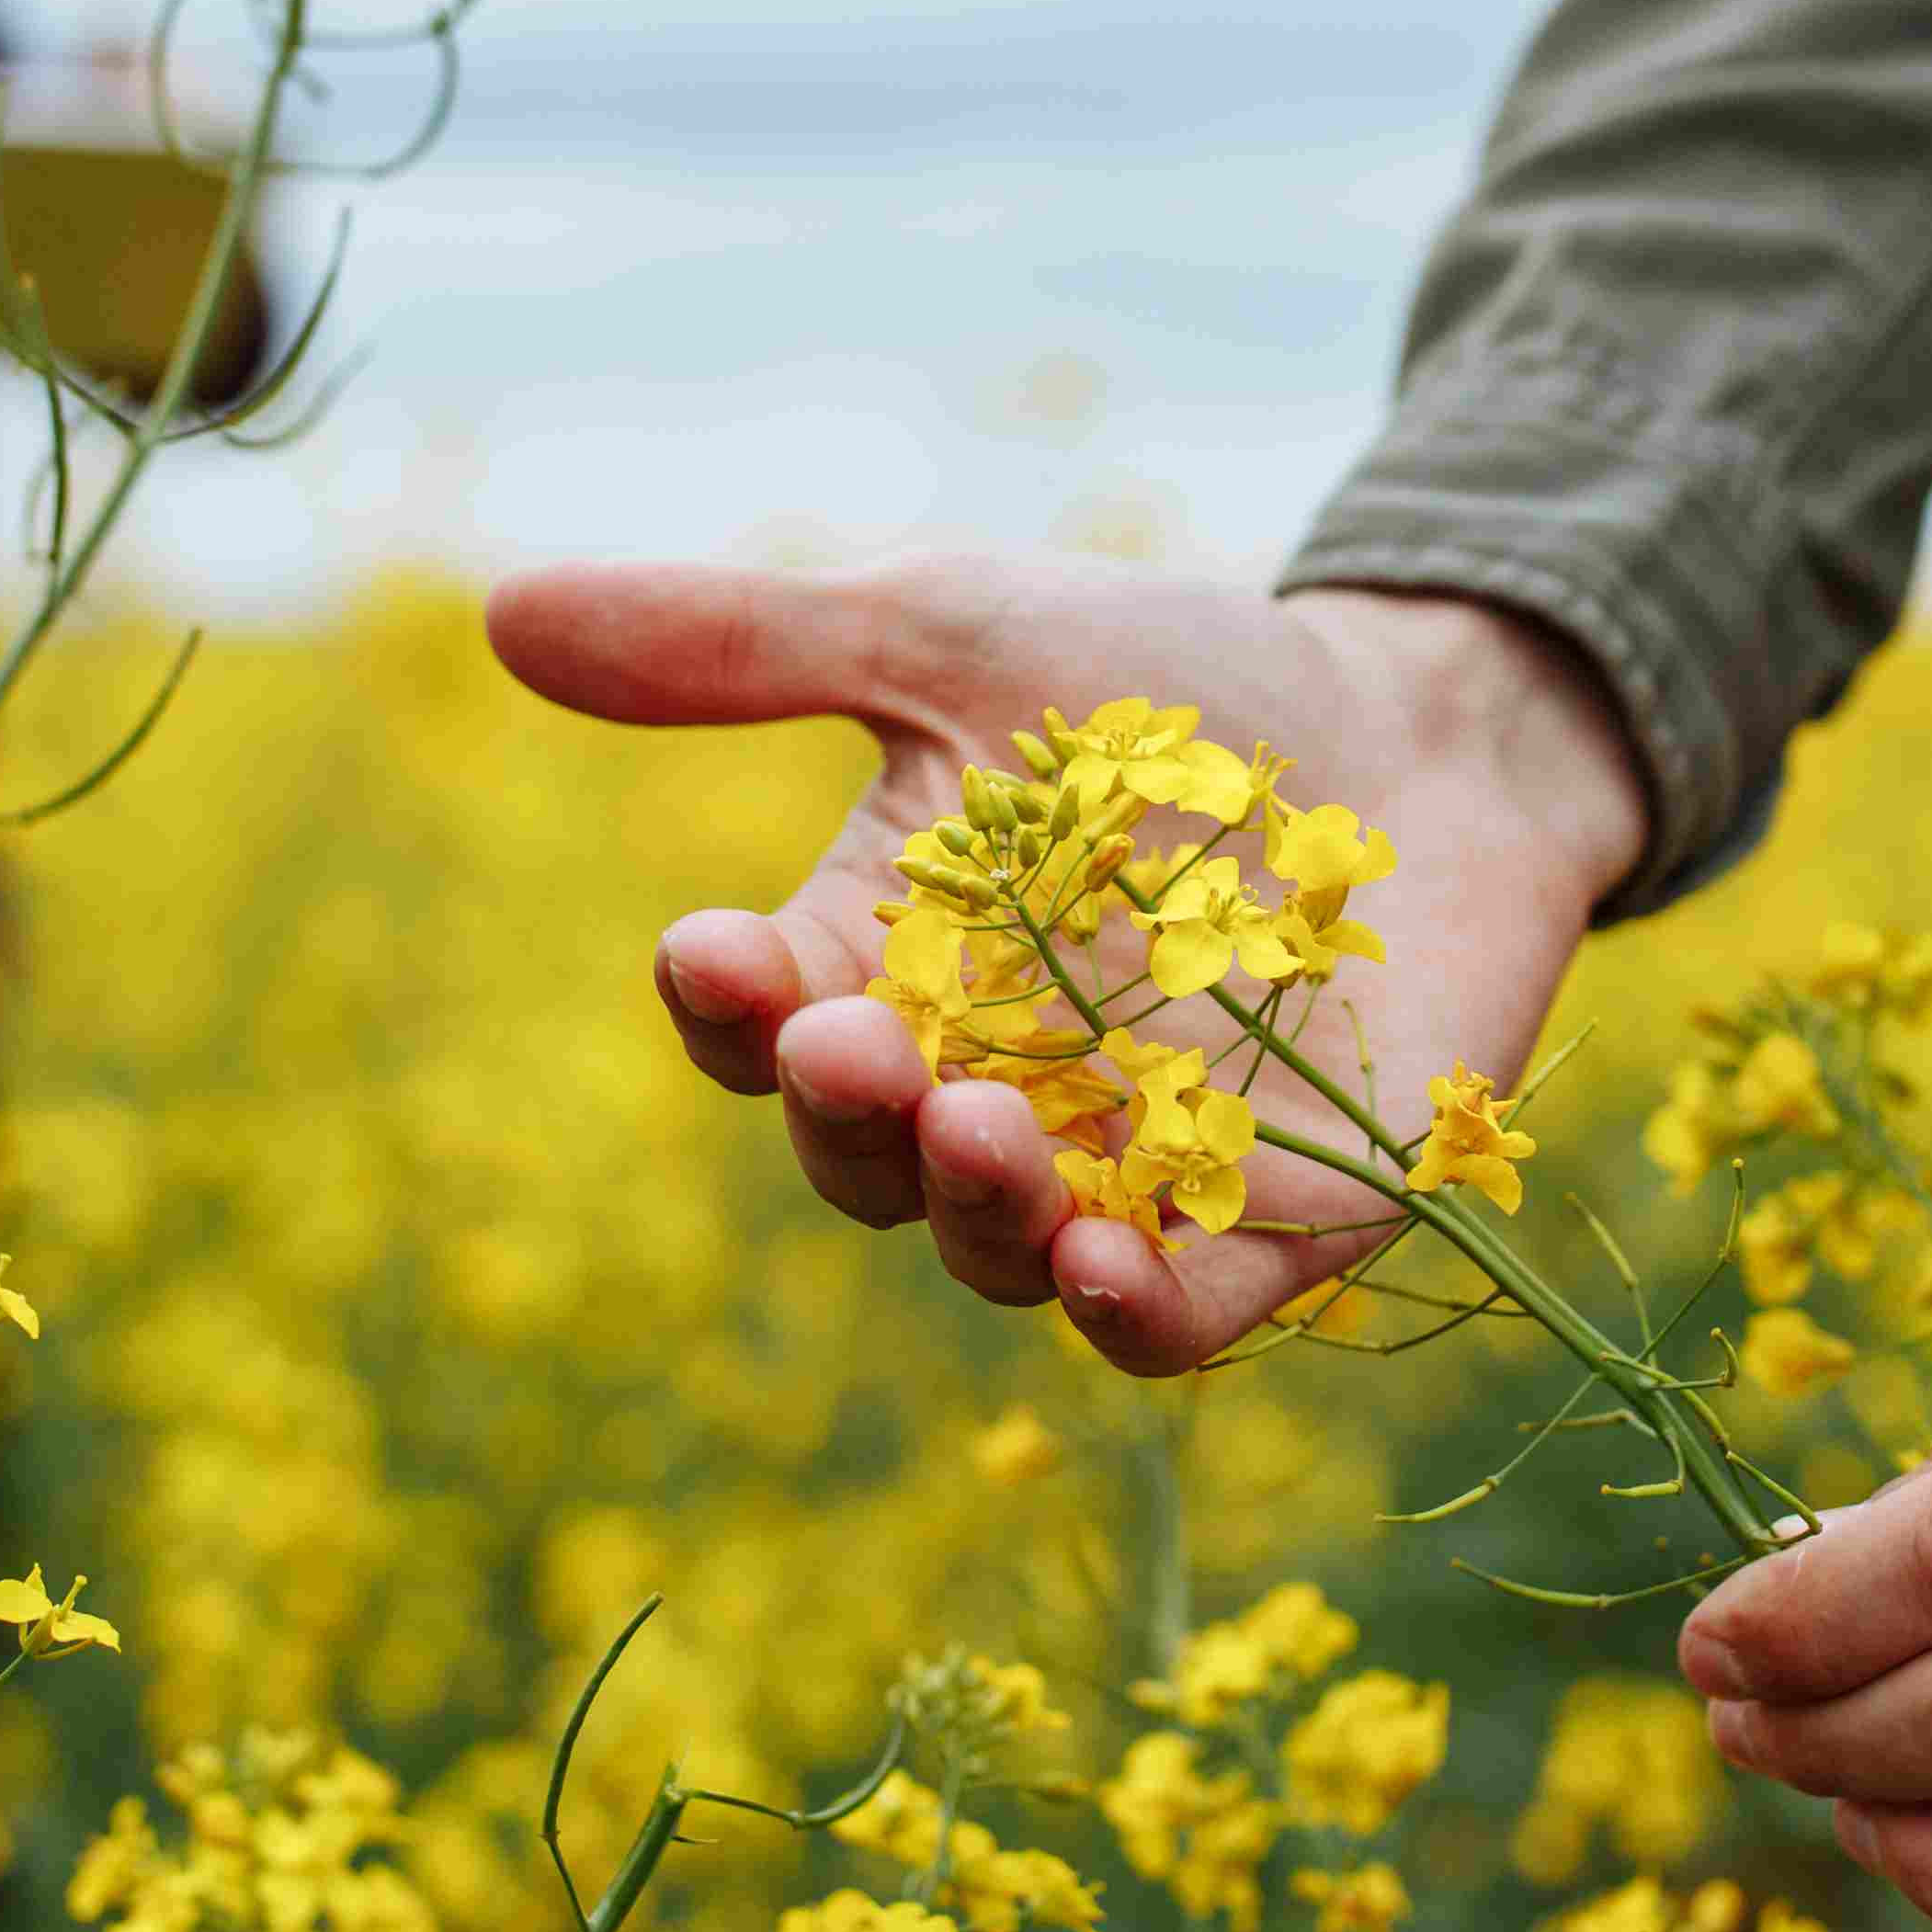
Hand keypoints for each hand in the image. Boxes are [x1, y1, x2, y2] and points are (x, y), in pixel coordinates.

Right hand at [482, 554, 1652, 1370]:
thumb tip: (504, 609)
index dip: (724, 1008)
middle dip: (849, 1115)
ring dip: (973, 1208)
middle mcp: (976, 1091)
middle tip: (860, 1043)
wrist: (1426, 729)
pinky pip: (1171, 1322)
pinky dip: (1127, 1318)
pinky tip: (1106, 1276)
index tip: (710, 954)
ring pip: (1001, 1249)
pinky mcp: (1267, 1233)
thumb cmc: (1169, 686)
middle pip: (864, 1159)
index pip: (758, 1021)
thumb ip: (749, 644)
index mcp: (877, 964)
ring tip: (979, 1129)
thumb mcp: (956, 631)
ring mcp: (1119, 1180)